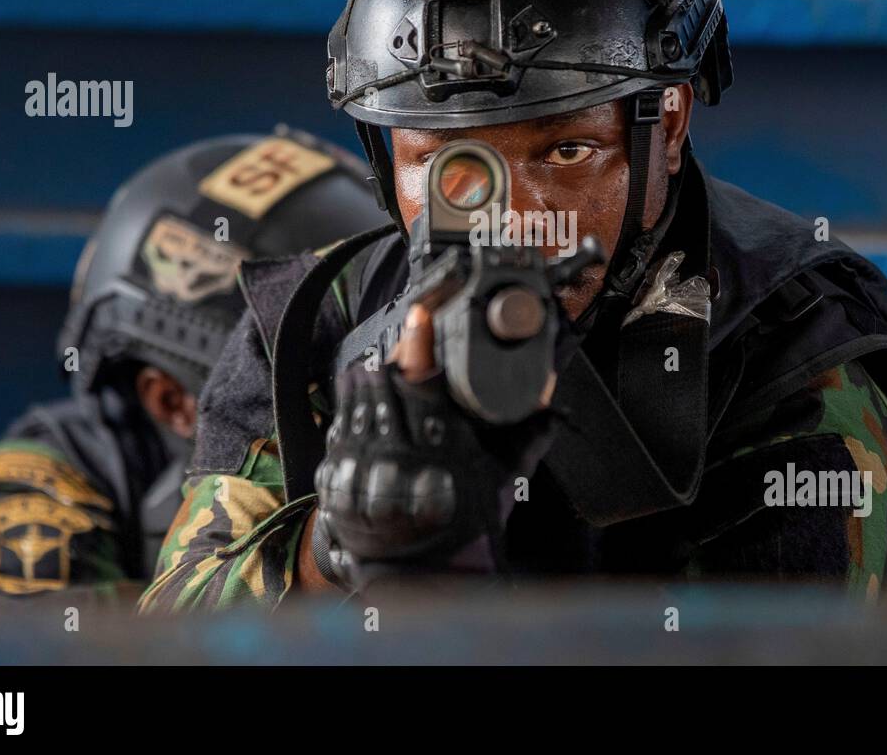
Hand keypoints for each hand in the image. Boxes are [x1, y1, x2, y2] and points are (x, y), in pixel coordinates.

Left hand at [310, 305, 554, 591]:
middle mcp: (396, 454)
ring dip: (371, 375)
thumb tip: (550, 393)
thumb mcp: (502, 479)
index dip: (420, 345)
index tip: (421, 315)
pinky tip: (363, 394)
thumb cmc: (464, 521)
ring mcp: (361, 464)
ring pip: (359, 398)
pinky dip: (352, 403)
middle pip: (386, 382)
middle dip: (397, 355)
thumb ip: (528, 435)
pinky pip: (340, 422)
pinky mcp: (336, 474)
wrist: (419, 571)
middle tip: (410, 335)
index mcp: (439, 449)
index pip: (424, 382)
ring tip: (387, 362)